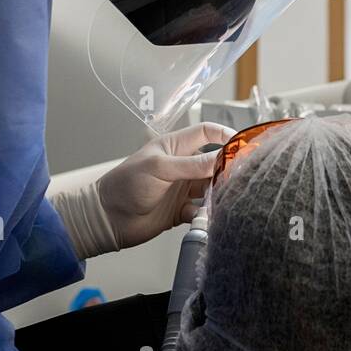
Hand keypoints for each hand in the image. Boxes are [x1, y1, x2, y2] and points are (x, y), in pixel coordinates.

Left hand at [97, 122, 233, 247]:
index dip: (224, 135)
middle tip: (237, 178)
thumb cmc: (126, 184)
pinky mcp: (181, 211)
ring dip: (217, 194)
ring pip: (211, 188)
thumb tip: (221, 159)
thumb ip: (192, 164)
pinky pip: (202, 210)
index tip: (242, 144)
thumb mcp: (160, 168)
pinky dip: (206, 214)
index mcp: (175, 147)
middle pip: (214, 163)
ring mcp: (182, 189)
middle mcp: (182, 166)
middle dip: (226, 170)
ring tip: (220, 199)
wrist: (107, 218)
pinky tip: (201, 216)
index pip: (206, 133)